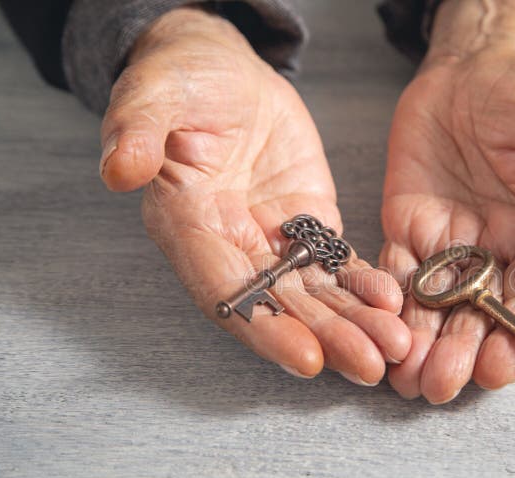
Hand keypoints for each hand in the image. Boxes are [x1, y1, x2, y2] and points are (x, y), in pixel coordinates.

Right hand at [100, 8, 409, 383]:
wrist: (225, 75)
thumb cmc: (183, 82)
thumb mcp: (153, 94)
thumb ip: (137, 131)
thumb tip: (119, 169)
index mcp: (188, 226)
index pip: (225, 293)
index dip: (264, 329)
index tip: (306, 358)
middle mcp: (232, 247)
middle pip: (280, 308)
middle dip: (326, 339)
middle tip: (370, 366)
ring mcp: (273, 242)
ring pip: (315, 296)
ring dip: (354, 324)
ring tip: (395, 347)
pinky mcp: (307, 225)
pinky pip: (337, 264)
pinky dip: (365, 286)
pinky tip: (393, 302)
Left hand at [380, 0, 514, 401]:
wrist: (477, 66)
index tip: (499, 368)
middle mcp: (496, 253)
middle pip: (478, 316)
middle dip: (460, 353)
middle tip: (440, 385)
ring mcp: (449, 244)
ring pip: (434, 307)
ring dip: (420, 344)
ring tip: (407, 379)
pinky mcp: (407, 228)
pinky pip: (396, 272)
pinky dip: (387, 302)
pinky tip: (378, 328)